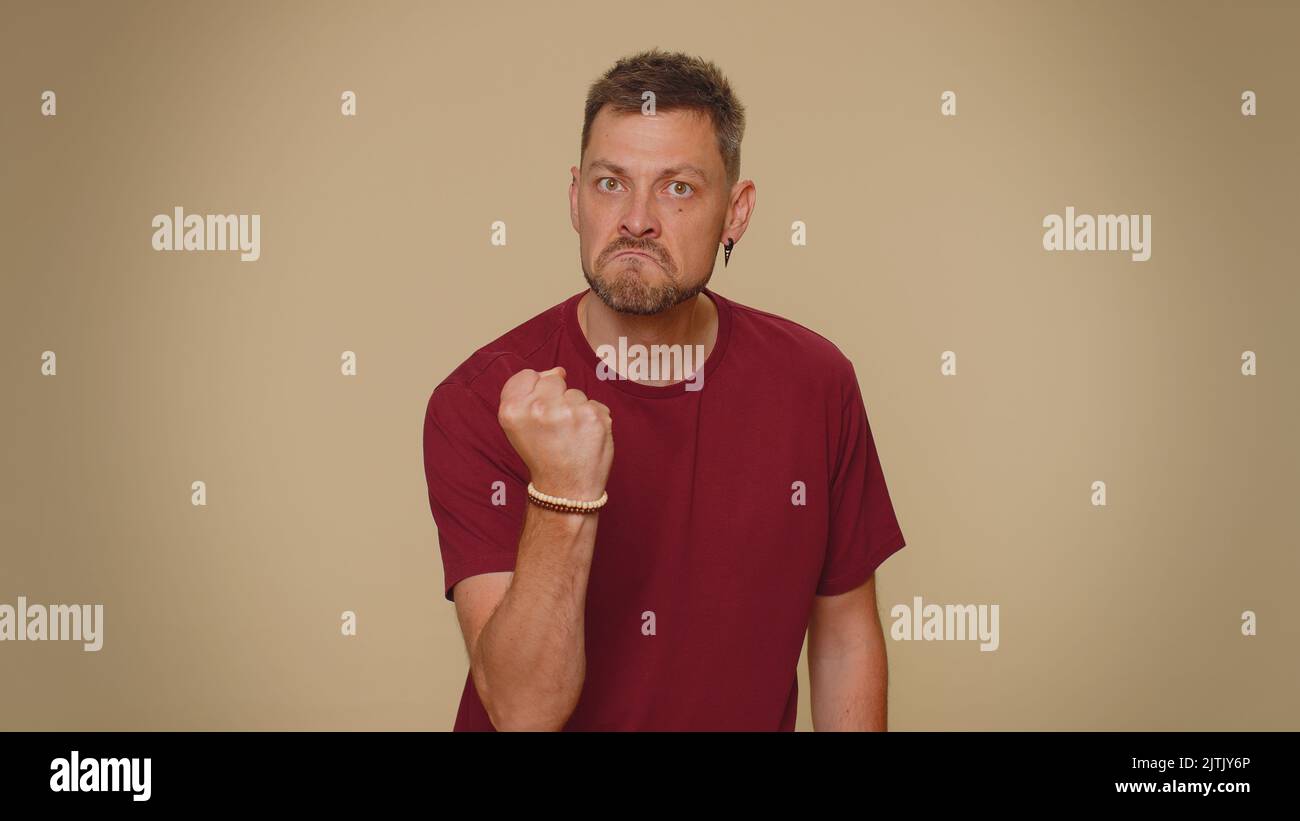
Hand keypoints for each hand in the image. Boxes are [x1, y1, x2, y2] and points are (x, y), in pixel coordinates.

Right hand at [497, 366, 612, 500]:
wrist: (565, 490)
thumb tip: (558, 370)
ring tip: (571, 435)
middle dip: (557, 399)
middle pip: (553, 380)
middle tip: (556, 428)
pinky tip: (585, 438)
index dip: (535, 392)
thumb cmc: (542, 456)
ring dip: (576, 410)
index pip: (526, 376)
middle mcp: (537, 408)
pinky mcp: (593, 415)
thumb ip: (527, 393)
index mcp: (512, 410)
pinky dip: (594, 419)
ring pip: (576, 393)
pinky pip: (595, 404)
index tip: (539, 412)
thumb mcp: (517, 426)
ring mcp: (567, 411)